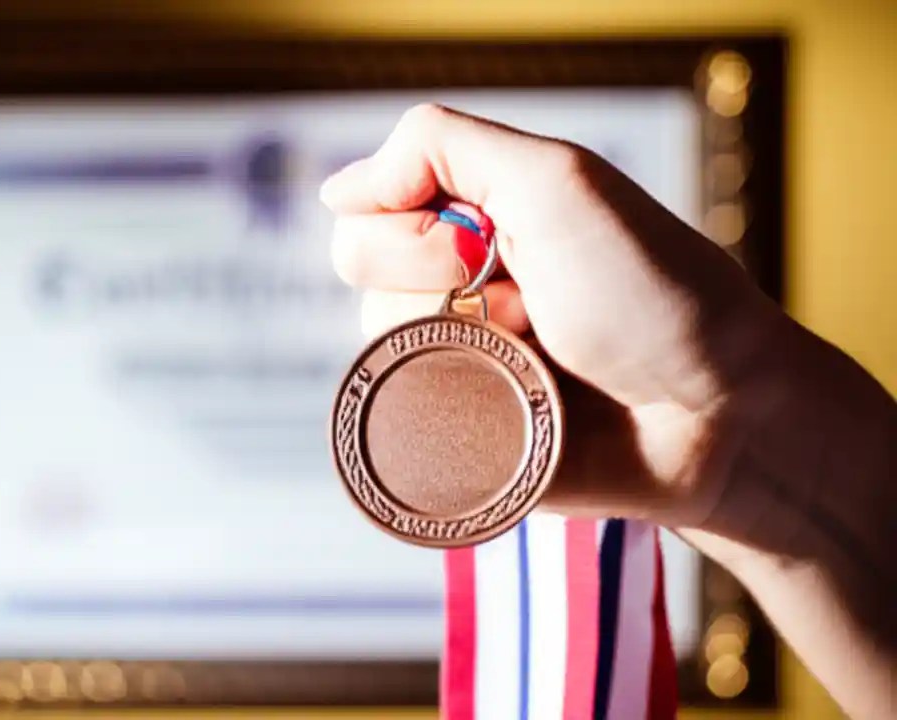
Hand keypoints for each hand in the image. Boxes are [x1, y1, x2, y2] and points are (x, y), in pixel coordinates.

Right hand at [320, 103, 788, 526]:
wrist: (714, 415)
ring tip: (526, 358)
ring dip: (446, 346)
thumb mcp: (555, 180)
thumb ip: (441, 148)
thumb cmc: (650, 290)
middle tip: (519, 301)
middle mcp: (455, 282)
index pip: (368, 207)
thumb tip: (335, 192)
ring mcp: (456, 358)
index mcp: (476, 215)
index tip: (482, 239)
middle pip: (358, 270)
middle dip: (427, 282)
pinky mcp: (459, 430)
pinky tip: (500, 405)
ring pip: (373, 343)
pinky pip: (394, 417)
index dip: (410, 225)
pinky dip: (436, 406)